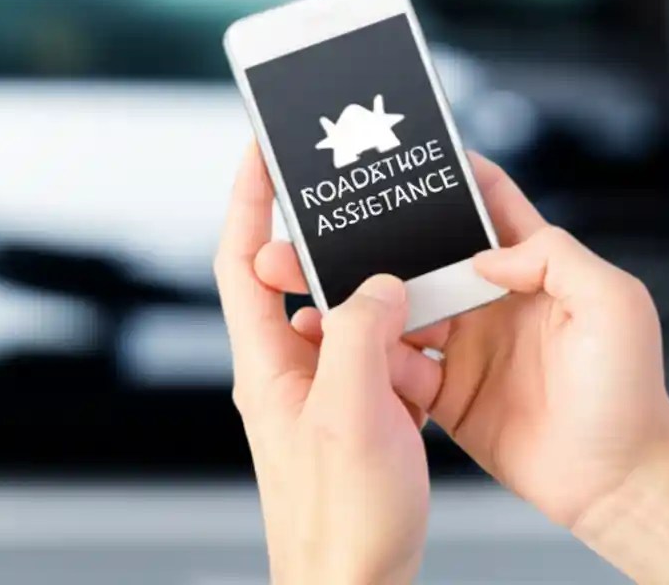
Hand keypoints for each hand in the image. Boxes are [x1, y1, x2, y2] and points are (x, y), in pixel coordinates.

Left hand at [215, 144, 440, 583]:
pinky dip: (407, 351)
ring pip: (350, 322)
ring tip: (409, 302)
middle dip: (331, 248)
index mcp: (266, 364)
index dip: (247, 199)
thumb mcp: (349, 412)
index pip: (240, 259)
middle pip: (298, 282)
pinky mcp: (356, 416)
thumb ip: (360, 334)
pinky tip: (428, 360)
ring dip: (383, 306)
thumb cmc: (339, 520)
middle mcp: (287, 372)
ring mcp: (321, 394)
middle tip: (360, 209)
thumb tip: (380, 286)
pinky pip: (382, 361)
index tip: (261, 149)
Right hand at [254, 151, 668, 528]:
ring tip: (338, 290)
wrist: (615, 482)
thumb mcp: (614, 303)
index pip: (491, 204)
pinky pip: (397, 366)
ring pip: (402, 308)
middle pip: (430, 254)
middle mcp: (491, 301)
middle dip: (389, 237)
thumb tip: (484, 255)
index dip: (457, 175)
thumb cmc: (629, 393)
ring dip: (371, 299)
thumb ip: (555, 258)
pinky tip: (355, 348)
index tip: (416, 153)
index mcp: (534, 268)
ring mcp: (465, 346)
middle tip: (343, 223)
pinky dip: (372, 356)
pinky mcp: (446, 393)